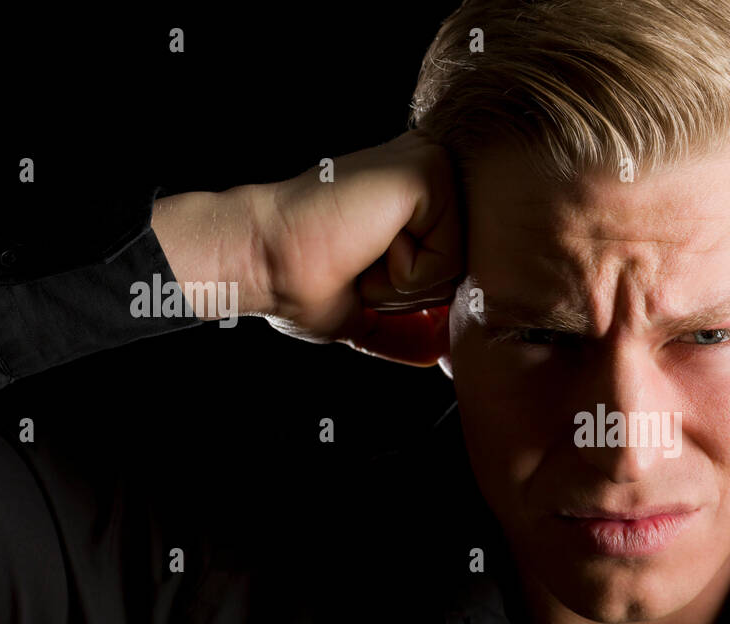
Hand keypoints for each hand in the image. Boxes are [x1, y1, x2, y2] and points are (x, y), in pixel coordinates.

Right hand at [252, 130, 462, 364]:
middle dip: (412, 292)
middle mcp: (431, 169)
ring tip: (360, 250)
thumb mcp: (363, 313)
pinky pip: (449, 258)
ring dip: (405, 284)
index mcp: (418, 192)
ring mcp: (433, 165)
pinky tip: (365, 242)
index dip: (413, 294)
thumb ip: (407, 329)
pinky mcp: (428, 174)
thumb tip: (440, 351)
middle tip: (358, 261)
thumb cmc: (296, 279)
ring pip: (462, 266)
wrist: (261, 260)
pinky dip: (404, 273)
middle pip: (468, 269)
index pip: (459, 266)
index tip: (359, 272)